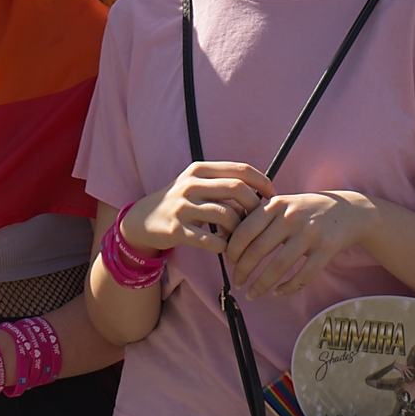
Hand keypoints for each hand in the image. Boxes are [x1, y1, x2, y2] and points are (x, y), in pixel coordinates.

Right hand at [124, 162, 272, 256]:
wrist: (143, 219)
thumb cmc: (181, 201)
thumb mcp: (197, 183)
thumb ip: (224, 183)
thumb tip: (260, 193)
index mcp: (200, 170)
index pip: (241, 170)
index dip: (262, 182)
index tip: (272, 195)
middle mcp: (191, 184)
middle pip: (237, 189)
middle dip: (255, 205)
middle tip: (259, 219)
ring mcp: (183, 207)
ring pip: (227, 215)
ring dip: (239, 229)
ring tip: (239, 236)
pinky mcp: (177, 230)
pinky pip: (211, 239)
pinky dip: (223, 244)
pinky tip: (224, 246)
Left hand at [223, 190, 375, 298]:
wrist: (349, 210)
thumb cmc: (308, 210)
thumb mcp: (284, 203)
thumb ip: (261, 216)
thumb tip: (227, 236)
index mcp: (277, 204)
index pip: (245, 230)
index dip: (233, 250)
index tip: (229, 262)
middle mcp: (292, 217)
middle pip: (258, 250)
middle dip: (243, 271)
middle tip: (237, 282)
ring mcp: (310, 233)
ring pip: (278, 266)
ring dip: (261, 285)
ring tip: (252, 294)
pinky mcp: (326, 248)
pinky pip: (303, 275)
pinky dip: (288, 288)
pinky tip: (278, 292)